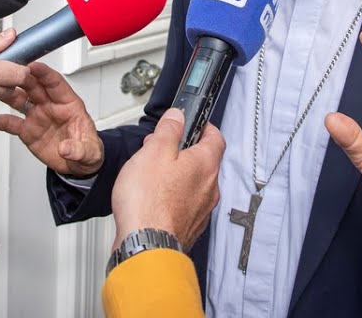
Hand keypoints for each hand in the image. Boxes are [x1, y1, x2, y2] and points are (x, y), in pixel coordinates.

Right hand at [0, 61, 105, 176]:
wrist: (78, 166)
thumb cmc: (87, 151)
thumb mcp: (89, 153)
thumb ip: (78, 149)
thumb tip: (67, 148)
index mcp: (68, 104)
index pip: (56, 84)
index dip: (44, 74)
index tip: (34, 66)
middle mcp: (50, 106)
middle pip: (34, 86)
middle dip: (20, 77)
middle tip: (6, 70)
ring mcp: (37, 116)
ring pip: (19, 99)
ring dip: (6, 93)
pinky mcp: (26, 130)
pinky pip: (9, 123)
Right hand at [111, 108, 225, 249]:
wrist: (146, 245)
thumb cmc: (149, 202)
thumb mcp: (155, 151)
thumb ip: (169, 130)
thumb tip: (177, 117)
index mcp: (206, 164)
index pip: (215, 137)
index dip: (203, 127)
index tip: (192, 123)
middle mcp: (210, 188)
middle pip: (203, 161)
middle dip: (183, 151)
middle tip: (161, 147)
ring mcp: (201, 210)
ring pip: (194, 184)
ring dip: (177, 175)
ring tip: (152, 173)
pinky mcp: (189, 226)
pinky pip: (185, 204)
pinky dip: (173, 196)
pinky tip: (153, 198)